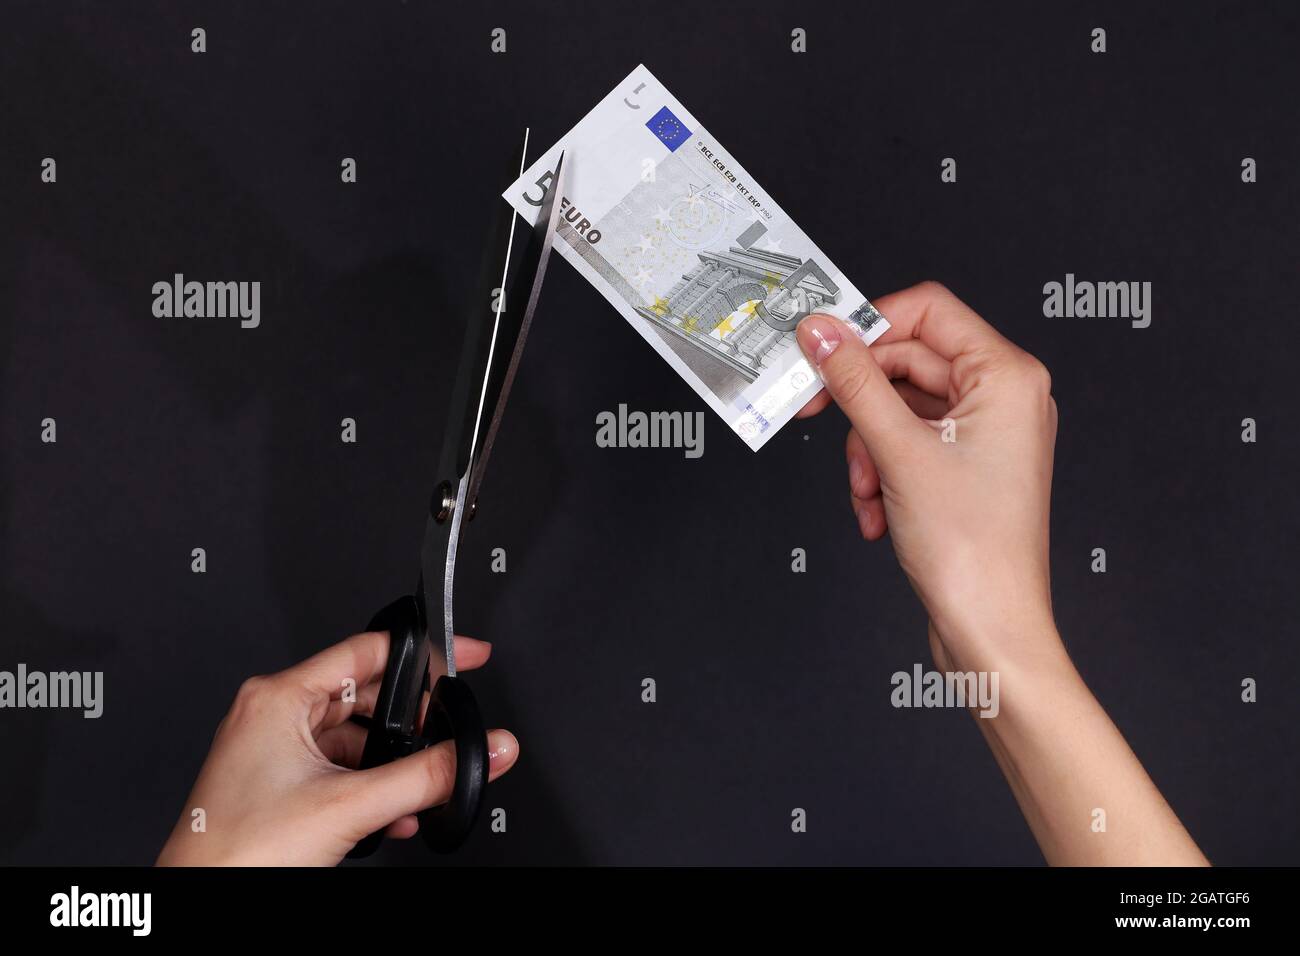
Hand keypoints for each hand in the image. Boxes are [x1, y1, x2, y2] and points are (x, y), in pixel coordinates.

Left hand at [156, 631, 517, 865]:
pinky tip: (392, 813)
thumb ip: (427, 776)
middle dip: (411, 724)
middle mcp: (271, 716)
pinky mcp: (277, 786)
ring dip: (391, 764)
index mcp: (278, 697)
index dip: (422, 654)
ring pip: (355, 740)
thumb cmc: (236, 853)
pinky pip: (339, 770)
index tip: (462, 656)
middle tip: (445, 737)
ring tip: (415, 788)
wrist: (200, 902)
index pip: (367, 651)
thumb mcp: (350, 805)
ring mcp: (272, 752)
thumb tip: (481, 750)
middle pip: (366, 698)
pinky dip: (370, 787)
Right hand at [797, 282, 1205, 864]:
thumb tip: (823, 332)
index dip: (868, 325)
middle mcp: (1002, 397)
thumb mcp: (898, 452)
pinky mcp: (964, 467)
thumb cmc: (974, 552)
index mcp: (1006, 376)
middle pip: (906, 362)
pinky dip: (880, 471)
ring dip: (866, 448)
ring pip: (898, 408)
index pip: (928, 310)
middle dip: (861, 404)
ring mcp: (984, 434)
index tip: (822, 346)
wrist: (990, 629)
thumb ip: (855, 383)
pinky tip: (877, 510)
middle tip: (813, 414)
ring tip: (867, 489)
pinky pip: (905, 443)